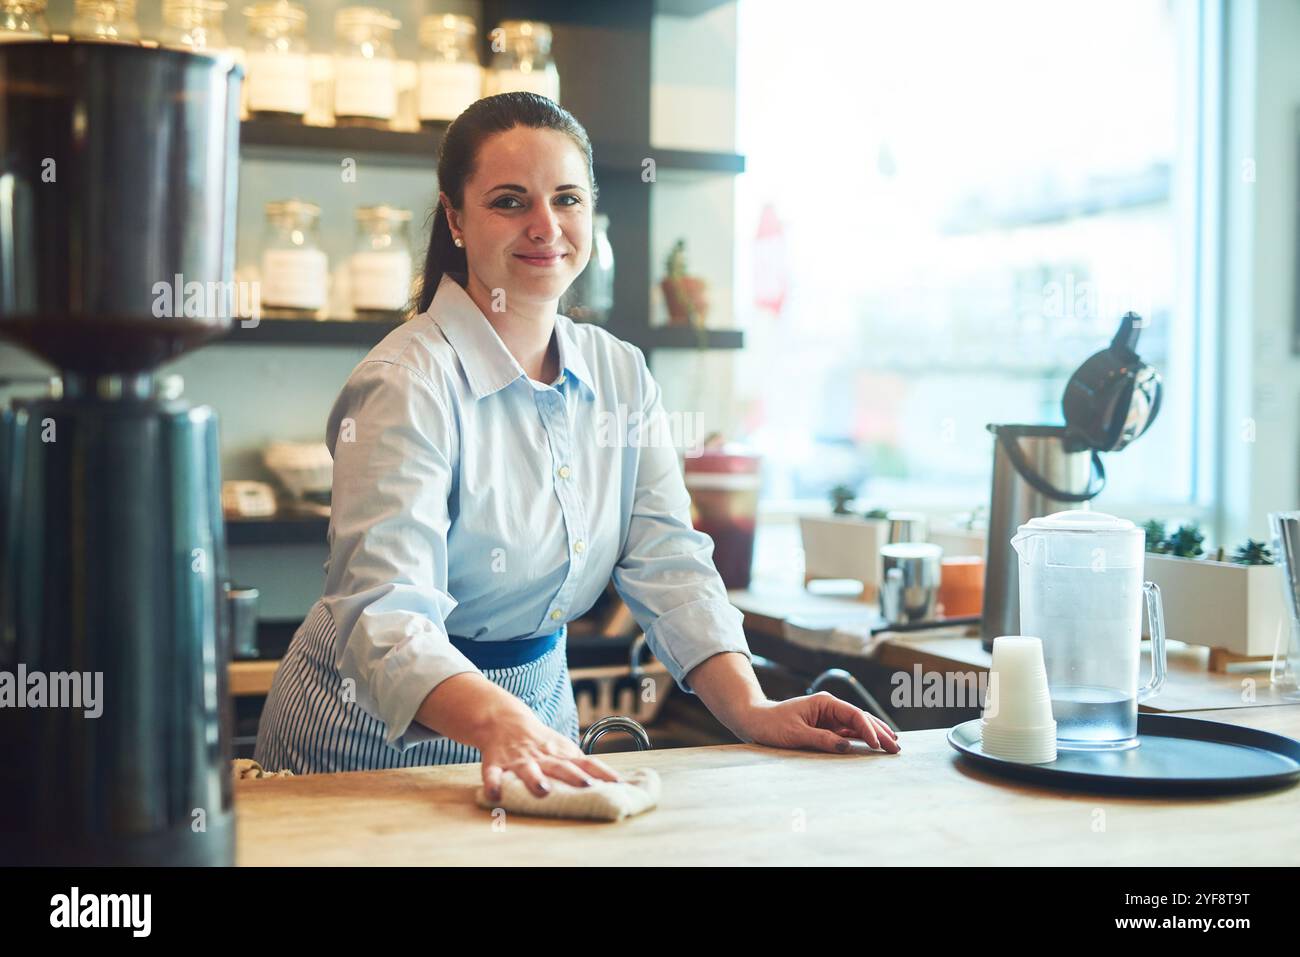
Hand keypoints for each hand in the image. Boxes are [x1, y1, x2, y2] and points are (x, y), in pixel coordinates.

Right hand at [478, 706, 622, 801]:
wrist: (504, 720)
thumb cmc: (541, 743)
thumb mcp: (563, 749)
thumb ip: (582, 766)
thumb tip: (612, 784)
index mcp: (561, 755)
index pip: (587, 763)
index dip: (602, 773)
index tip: (618, 783)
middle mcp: (543, 757)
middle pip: (561, 766)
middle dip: (574, 776)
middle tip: (587, 786)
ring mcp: (519, 760)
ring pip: (528, 770)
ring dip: (536, 779)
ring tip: (542, 791)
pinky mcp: (496, 763)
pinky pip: (493, 774)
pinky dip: (493, 784)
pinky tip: (495, 796)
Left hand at [734, 691, 900, 754]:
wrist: (756, 721)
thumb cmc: (772, 724)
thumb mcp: (795, 734)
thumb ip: (821, 739)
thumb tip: (847, 746)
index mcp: (824, 702)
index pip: (854, 715)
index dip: (868, 730)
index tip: (878, 745)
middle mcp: (829, 707)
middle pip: (860, 718)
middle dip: (879, 732)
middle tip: (897, 747)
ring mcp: (829, 717)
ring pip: (857, 725)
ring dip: (874, 735)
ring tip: (892, 745)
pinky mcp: (825, 726)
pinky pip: (848, 732)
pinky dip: (862, 738)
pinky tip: (874, 743)